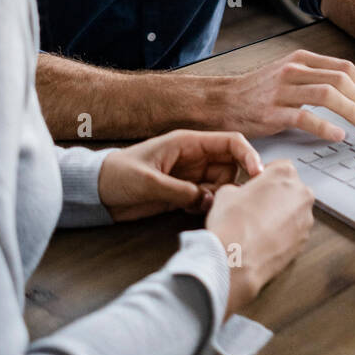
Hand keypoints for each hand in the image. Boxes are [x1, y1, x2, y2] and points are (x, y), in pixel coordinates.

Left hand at [98, 129, 262, 221]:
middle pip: (230, 167)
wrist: (95, 192)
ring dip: (216, 198)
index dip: (248, 155)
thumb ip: (180, 191)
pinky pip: (206, 199)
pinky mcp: (183, 193)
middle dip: (230, 184)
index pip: (230, 143)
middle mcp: (194, 157)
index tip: (258, 175)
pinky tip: (187, 212)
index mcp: (188, 143)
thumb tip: (208, 200)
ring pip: (221, 185)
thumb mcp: (148, 182)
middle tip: (214, 199)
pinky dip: (204, 207)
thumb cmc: (117, 175)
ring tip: (195, 207)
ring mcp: (189, 175)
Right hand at [206, 161, 314, 318]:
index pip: (280, 166)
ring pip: (294, 212)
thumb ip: (239, 187)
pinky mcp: (303, 242)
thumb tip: (239, 194)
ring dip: (280, 216)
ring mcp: (305, 219)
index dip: (265, 176)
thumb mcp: (226, 192)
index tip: (257, 185)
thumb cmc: (231, 224)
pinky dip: (283, 234)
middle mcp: (301, 194)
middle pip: (290, 189)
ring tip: (257, 226)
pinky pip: (294, 232)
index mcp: (284, 174)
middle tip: (255, 206)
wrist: (234, 259)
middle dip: (275, 196)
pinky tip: (264, 239)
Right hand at [226, 49, 354, 141]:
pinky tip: (338, 135)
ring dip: (351, 111)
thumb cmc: (258, 90)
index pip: (343, 66)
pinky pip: (306, 118)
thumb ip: (314, 76)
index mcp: (301, 58)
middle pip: (340, 79)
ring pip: (327, 96)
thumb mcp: (287, 72)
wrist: (223, 101)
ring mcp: (283, 90)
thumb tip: (347, 90)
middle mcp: (293, 70)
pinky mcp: (273, 112)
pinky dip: (327, 127)